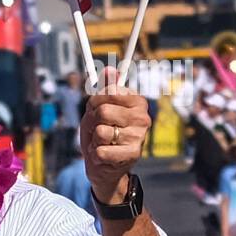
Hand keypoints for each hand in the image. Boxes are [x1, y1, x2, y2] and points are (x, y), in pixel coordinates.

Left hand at [80, 66, 149, 205]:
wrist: (105, 166)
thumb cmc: (103, 132)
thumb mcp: (100, 108)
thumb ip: (105, 88)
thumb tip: (110, 70)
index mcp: (137, 102)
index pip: (109, 91)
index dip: (95, 102)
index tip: (96, 110)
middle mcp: (143, 117)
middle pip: (103, 111)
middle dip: (92, 122)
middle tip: (98, 130)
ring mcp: (139, 136)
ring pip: (101, 132)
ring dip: (94, 140)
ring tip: (102, 144)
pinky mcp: (133, 155)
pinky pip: (101, 150)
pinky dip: (96, 155)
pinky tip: (104, 156)